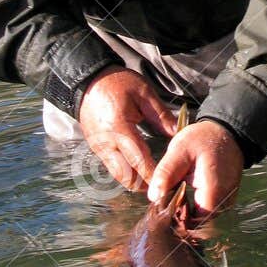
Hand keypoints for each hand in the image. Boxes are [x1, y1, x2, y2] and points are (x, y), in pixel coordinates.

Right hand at [78, 68, 176, 192]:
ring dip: (134, 181)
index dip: (153, 175)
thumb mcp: (143, 93)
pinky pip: (111, 167)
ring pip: (117, 175)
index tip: (168, 183)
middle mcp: (107, 143)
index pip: (139, 161)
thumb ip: (161, 116)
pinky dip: (126, 173)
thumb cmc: (117, 83)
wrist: (88, 80)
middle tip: (162, 186)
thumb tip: (178, 135)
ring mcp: (99, 148)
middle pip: (126, 176)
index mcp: (120, 129)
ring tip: (153, 182)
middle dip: (144, 185)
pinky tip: (139, 171)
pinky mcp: (96, 149)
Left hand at [147, 119, 242, 216]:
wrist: (228, 132)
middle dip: (181, 214)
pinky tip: (188, 191)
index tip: (165, 203)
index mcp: (213, 191)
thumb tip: (154, 197)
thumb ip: (166, 173)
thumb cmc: (204, 139)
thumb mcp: (180, 150)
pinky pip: (208, 211)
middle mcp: (224, 201)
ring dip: (188, 210)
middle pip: (198, 223)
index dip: (176, 216)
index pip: (192, 221)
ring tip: (179, 191)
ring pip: (203, 219)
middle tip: (169, 195)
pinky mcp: (226, 199)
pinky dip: (196, 205)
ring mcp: (227, 201)